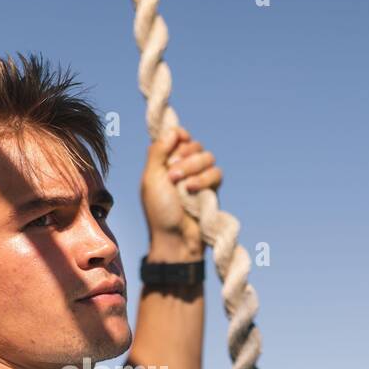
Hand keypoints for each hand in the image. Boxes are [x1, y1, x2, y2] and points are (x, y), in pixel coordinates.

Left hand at [140, 126, 220, 260]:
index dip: (179, 137)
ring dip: (194, 169)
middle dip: (185, 157)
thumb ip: (158, 152)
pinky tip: (193, 191)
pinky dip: (204, 179)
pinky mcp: (212, 189)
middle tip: (172, 175)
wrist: (175, 238)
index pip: (179, 136)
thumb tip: (172, 130)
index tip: (176, 143)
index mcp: (166, 162)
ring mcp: (199, 177)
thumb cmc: (159, 212)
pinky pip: (217, 173)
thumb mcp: (151, 179)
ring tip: (182, 186)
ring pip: (208, 157)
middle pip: (194, 144)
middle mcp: (183, 167)